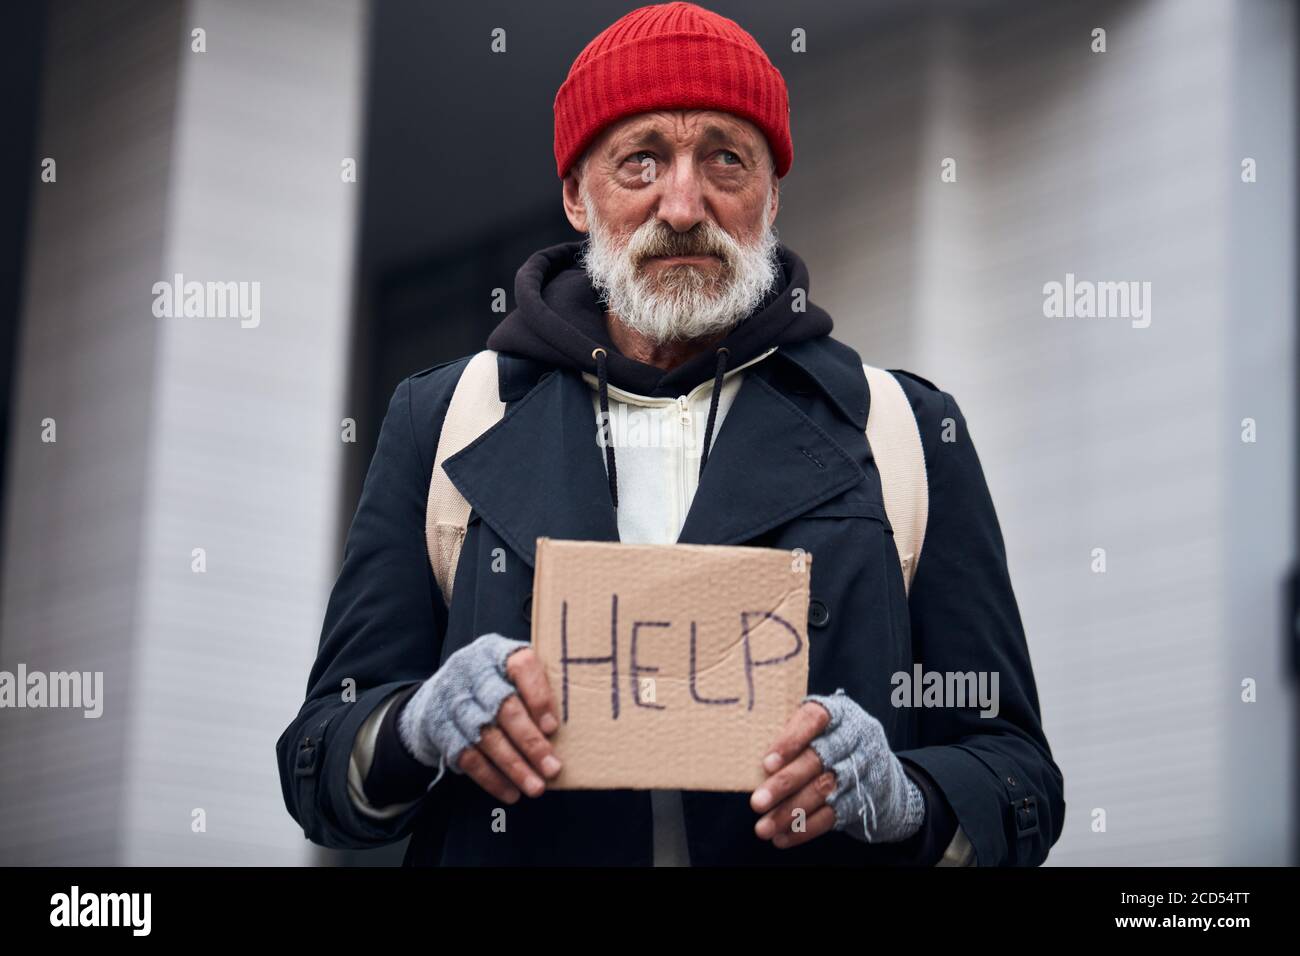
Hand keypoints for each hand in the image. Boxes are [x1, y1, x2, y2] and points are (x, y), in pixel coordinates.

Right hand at [397, 633, 562, 804]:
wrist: (435, 697)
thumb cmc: (491, 685)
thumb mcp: (511, 674)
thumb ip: (537, 688)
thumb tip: (570, 725)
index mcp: (496, 652)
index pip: (521, 666)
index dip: (539, 696)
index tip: (554, 727)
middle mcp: (471, 672)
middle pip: (504, 708)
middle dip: (531, 742)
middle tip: (552, 768)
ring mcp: (452, 700)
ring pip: (486, 737)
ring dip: (514, 767)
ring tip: (536, 787)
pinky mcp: (440, 728)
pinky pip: (468, 757)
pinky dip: (491, 778)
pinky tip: (510, 792)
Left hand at [751, 689, 924, 847]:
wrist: (880, 771)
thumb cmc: (832, 743)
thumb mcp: (818, 728)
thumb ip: (791, 735)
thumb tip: (749, 761)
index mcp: (839, 713)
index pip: (813, 720)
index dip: (789, 741)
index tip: (766, 764)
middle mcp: (855, 737)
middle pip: (817, 760)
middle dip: (784, 784)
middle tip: (757, 802)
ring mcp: (863, 769)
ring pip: (823, 791)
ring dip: (790, 812)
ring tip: (764, 827)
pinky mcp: (865, 798)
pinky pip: (832, 815)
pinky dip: (805, 829)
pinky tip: (783, 837)